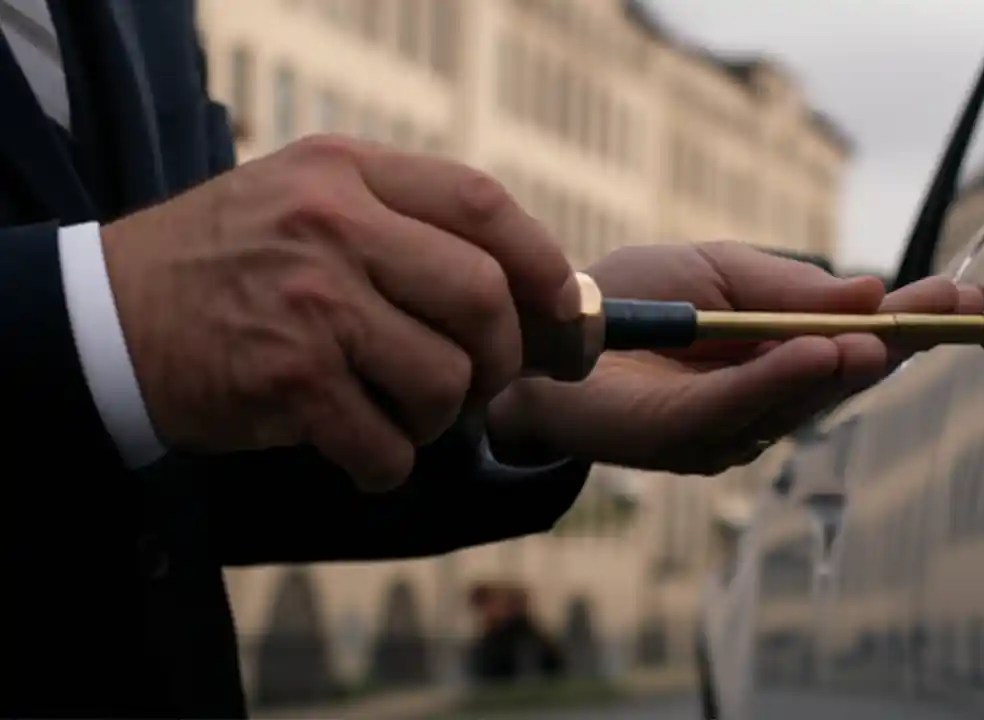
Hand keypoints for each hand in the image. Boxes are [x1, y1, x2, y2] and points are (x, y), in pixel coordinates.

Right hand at [103, 135, 576, 489]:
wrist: (108, 315)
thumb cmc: (229, 261)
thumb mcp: (308, 197)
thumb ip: (403, 221)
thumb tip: (523, 287)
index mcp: (347, 173)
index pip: (482, 204)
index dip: (542, 261)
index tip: (563, 306)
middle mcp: (334, 228)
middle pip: (482, 297)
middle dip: (502, 355)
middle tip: (482, 380)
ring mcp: (312, 305)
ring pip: (444, 380)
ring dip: (441, 417)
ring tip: (403, 414)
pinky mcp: (289, 381)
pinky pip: (387, 444)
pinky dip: (389, 463)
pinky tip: (363, 450)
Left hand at [486, 241, 983, 473]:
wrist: (544, 329)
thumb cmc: (632, 297)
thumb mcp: (718, 271)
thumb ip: (788, 289)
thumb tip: (870, 292)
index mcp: (778, 353)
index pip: (858, 338)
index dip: (914, 322)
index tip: (971, 296)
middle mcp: (765, 400)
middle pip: (842, 374)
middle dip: (901, 343)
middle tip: (953, 311)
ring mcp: (730, 429)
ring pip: (798, 397)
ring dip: (845, 364)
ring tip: (888, 335)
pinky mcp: (682, 440)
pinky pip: (738, 409)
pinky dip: (781, 380)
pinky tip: (820, 353)